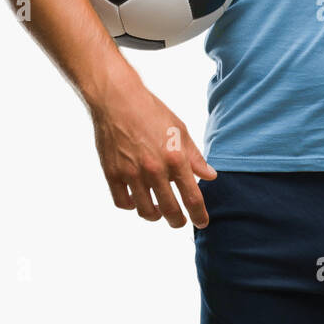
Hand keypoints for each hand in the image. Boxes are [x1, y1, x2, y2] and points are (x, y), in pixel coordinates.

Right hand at [90, 78, 215, 227]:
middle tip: (180, 222)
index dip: (199, 214)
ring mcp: (131, 174)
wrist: (117, 101)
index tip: (202, 223)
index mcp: (175, 158)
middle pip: (170, 210)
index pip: (192, 197)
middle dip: (178, 221)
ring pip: (145, 211)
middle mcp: (154, 170)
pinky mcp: (112, 174)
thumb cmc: (152, 113)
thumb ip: (195, 157)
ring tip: (159, 210)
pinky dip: (132, 206)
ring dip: (155, 215)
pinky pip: (123, 202)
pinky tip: (137, 200)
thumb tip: (210, 176)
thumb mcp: (180, 131)